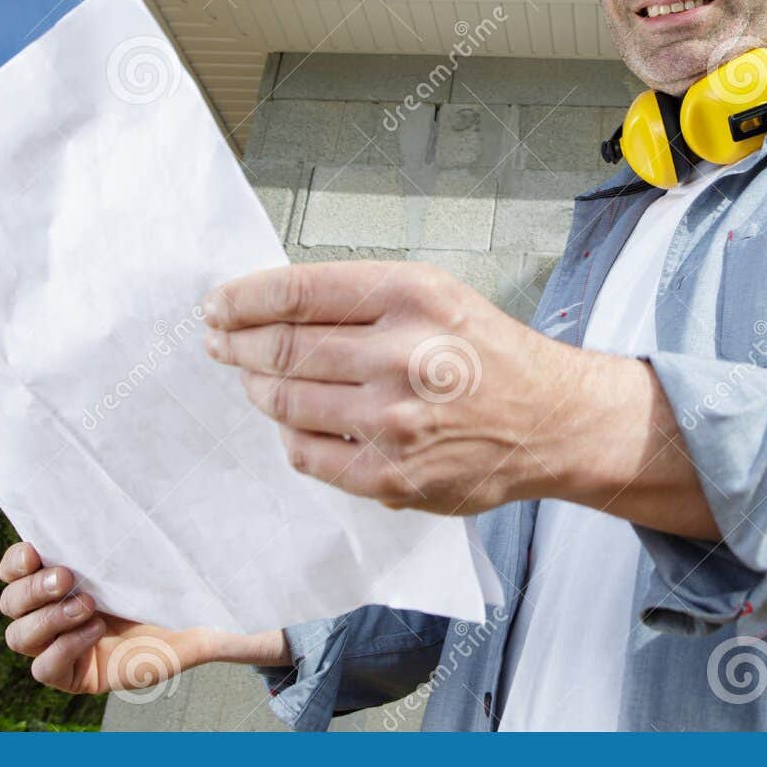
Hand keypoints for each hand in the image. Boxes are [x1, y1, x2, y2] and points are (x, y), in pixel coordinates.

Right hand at [0, 542, 278, 694]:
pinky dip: (63, 650)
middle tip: (67, 577)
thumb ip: (131, 529)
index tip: (34, 551)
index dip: (15, 561)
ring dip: (47, 620)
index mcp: (63, 573)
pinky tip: (95, 632)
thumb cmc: (178, 577)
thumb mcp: (151, 549)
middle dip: (31, 589)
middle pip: (9, 603)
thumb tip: (134, 472)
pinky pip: (45, 669)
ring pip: (19, 637)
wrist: (207, 618)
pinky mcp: (77, 674)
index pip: (15, 568)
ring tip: (88, 606)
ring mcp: (62, 644)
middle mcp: (54, 608)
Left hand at [202, 260, 629, 516]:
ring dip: (256, 388)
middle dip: (237, 344)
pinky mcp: (390, 474)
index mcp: (412, 297)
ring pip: (284, 402)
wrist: (549, 421)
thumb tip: (274, 305)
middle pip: (282, 347)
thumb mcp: (437, 295)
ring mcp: (394, 420)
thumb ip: (363, 298)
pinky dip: (289, 433)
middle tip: (221, 342)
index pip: (297, 292)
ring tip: (254, 379)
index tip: (218, 305)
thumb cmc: (487, 354)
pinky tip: (294, 421)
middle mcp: (402, 355)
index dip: (243, 299)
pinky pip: (306, 452)